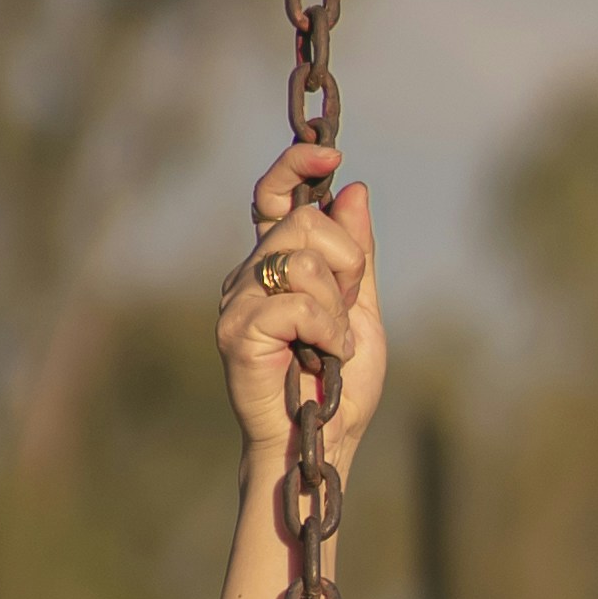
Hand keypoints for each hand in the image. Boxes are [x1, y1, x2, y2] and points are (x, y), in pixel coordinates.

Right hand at [217, 146, 386, 465]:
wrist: (320, 444)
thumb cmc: (339, 388)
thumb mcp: (360, 310)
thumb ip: (356, 255)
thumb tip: (352, 188)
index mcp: (276, 266)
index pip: (272, 196)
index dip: (294, 167)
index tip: (328, 154)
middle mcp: (249, 275)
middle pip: (305, 223)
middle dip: (346, 264)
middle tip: (345, 316)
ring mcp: (238, 301)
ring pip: (303, 260)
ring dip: (337, 309)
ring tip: (334, 348)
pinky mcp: (237, 330)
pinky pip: (295, 301)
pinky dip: (326, 331)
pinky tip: (325, 360)